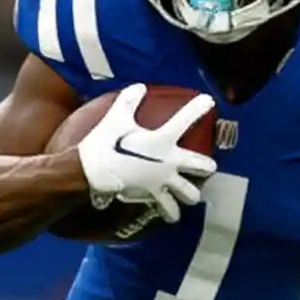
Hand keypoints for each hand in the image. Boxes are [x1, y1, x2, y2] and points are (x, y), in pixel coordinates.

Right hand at [78, 84, 217, 222]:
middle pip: (201, 166)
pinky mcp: (152, 195)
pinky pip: (167, 208)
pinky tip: (172, 213)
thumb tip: (140, 87)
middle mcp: (169, 162)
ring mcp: (163, 181)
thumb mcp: (116, 116)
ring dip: (193, 194)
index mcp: (163, 139)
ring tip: (192, 194)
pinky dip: (171, 211)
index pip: (186, 119)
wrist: (90, 172)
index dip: (200, 108)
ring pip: (190, 193)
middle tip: (209, 166)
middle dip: (208, 166)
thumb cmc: (104, 142)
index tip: (210, 101)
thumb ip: (129, 100)